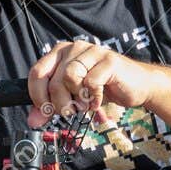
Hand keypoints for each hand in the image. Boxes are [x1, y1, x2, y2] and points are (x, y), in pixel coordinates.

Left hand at [26, 40, 155, 128]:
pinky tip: (98, 101)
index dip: (38, 97)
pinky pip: (91, 82)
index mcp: (60, 53)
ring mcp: (92, 51)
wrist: (137, 86)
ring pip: (69, 77)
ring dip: (76, 100)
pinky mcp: (109, 60)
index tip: (47, 112)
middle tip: (71, 111)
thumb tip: (32, 121)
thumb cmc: (102, 89)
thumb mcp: (72, 98)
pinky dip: (93, 99)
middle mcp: (73, 48)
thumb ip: (51, 107)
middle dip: (60, 104)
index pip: (36, 73)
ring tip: (85, 105)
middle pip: (53, 80)